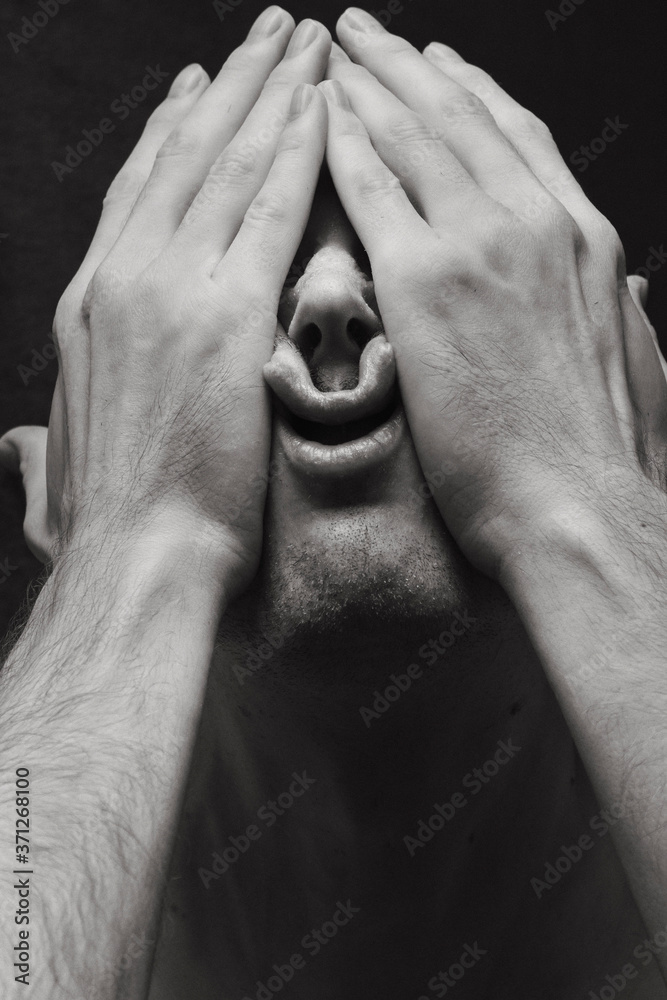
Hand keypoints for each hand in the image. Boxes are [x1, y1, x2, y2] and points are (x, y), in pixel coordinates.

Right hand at [0, 10, 329, 597]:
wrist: (138, 558)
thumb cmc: (116, 520)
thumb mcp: (68, 461)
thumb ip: (47, 437)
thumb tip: (18, 447)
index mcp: (87, 302)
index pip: (137, 190)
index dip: (171, 130)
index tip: (201, 87)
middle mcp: (120, 277)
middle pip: (182, 156)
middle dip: (229, 86)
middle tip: (267, 34)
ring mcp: (168, 288)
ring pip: (226, 164)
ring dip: (268, 95)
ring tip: (302, 46)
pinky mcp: (225, 314)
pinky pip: (267, 211)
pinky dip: (297, 153)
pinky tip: (323, 109)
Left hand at [320, 12, 666, 575]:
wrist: (576, 508)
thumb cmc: (601, 455)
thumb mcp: (636, 360)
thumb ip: (621, 309)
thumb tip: (628, 290)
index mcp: (586, 237)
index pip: (518, 136)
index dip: (471, 93)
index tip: (435, 67)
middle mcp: (538, 219)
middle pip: (462, 115)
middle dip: (406, 66)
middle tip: (364, 34)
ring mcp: (482, 243)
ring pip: (415, 134)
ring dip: (368, 84)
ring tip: (330, 53)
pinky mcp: (426, 283)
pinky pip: (373, 189)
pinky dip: (343, 143)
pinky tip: (317, 117)